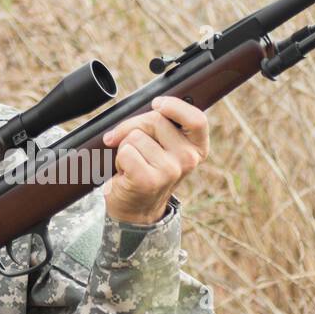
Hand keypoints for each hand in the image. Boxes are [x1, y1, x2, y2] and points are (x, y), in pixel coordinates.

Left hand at [101, 96, 207, 223]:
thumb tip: (142, 111)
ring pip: (135, 135)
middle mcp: (188, 160)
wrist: (136, 209)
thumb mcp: (163, 147)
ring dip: (125, 146)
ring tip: (132, 162)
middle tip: (129, 143)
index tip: (157, 104)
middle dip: (133, 125)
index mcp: (196, 148)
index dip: (175, 106)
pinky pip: (125, 151)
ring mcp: (170, 171)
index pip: (196, 120)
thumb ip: (161, 126)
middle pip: (155, 119)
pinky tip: (126, 172)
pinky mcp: (148, 180)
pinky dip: (118, 158)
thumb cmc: (146, 170)